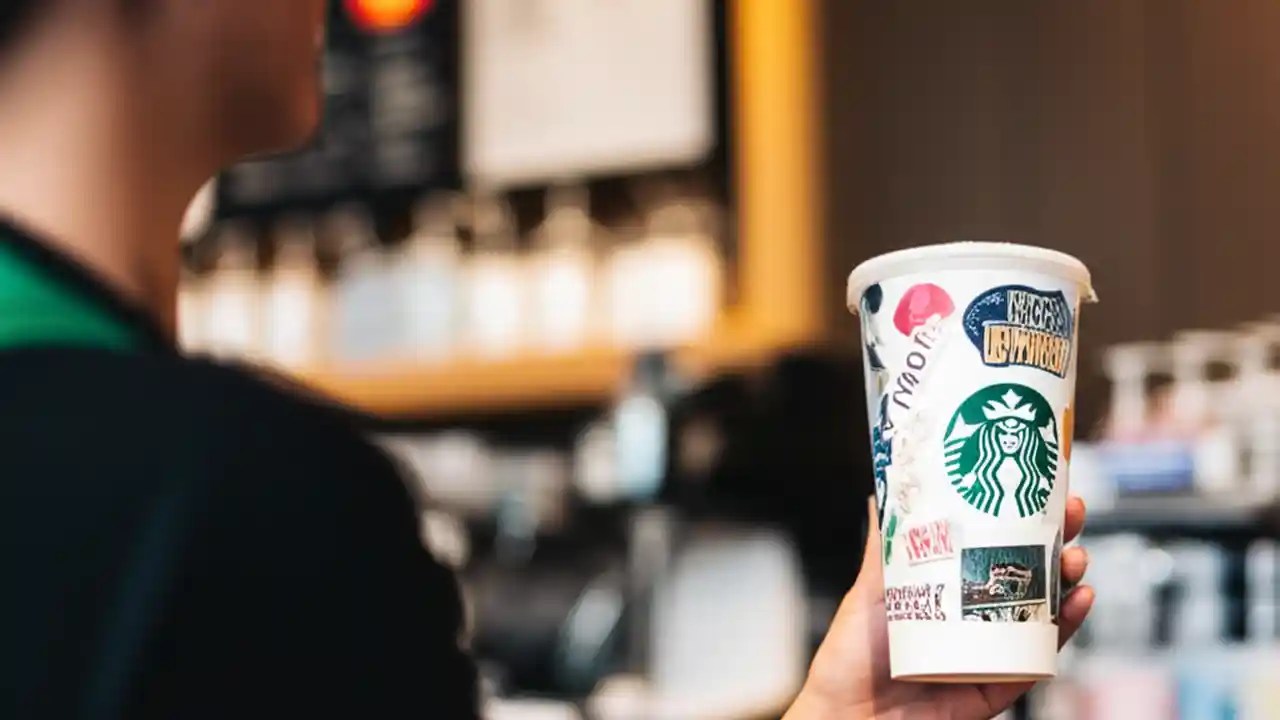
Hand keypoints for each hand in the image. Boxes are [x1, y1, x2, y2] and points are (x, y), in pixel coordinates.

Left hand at [785, 497, 1093, 719]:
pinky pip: (1038, 661)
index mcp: (949, 595)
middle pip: (1029, 578)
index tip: (1041, 490)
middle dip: (1056, 544)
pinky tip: (1077, 602)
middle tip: (1071, 512)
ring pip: (1043, 615)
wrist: (846, 715)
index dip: (1022, 523)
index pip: (994, 552)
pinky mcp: (997, 687)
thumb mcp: (869, 592)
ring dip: (1068, 582)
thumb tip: (881, 493)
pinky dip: (1063, 631)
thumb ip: (882, 549)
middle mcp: (974, 622)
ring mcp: (989, 653)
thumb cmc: (851, 659)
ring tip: (1075, 554)